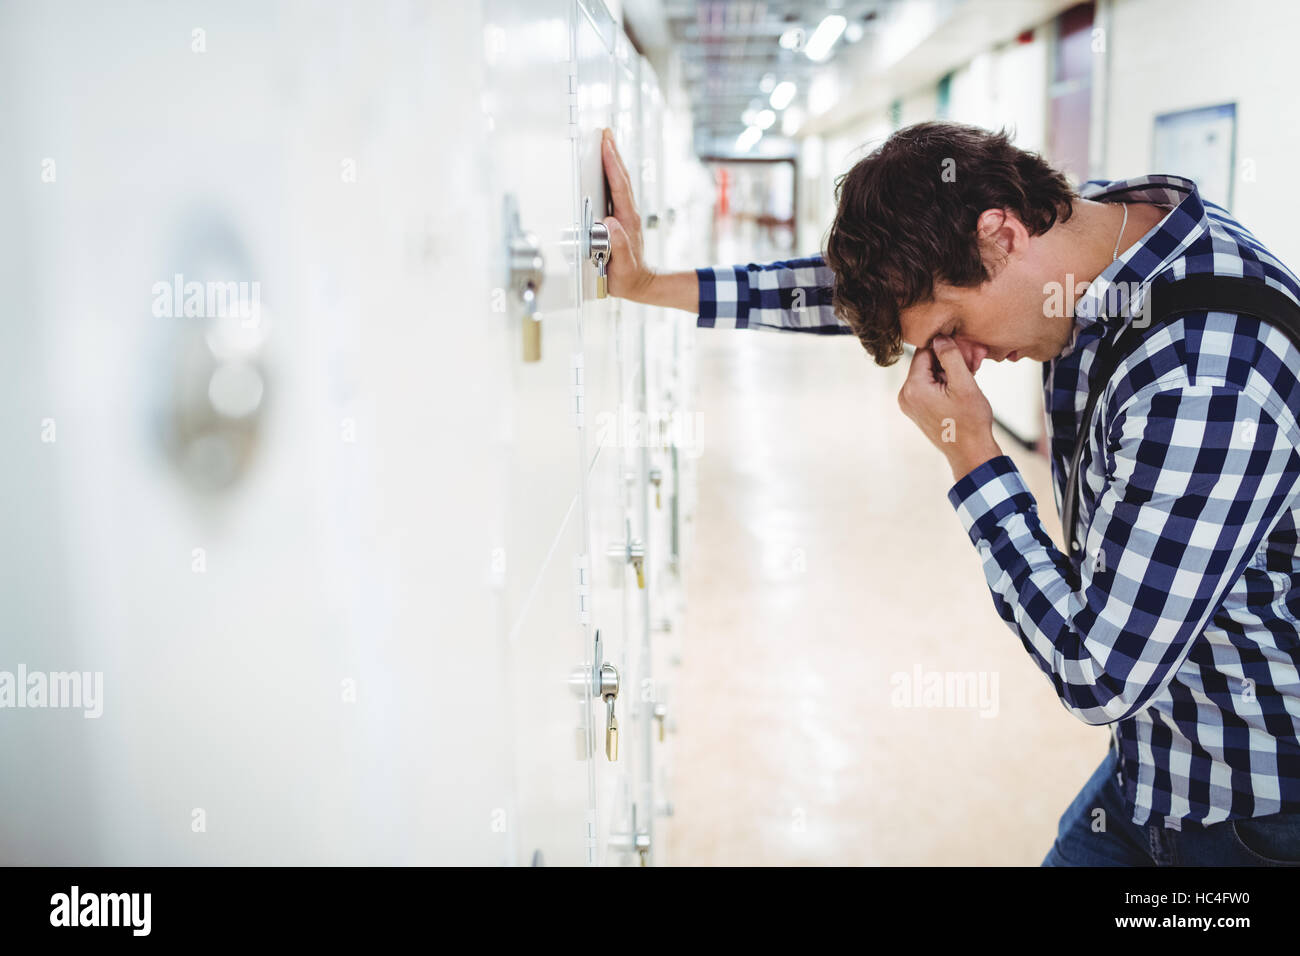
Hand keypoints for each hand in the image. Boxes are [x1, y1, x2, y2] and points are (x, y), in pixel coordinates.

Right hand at [600, 128, 654, 300]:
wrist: (640, 284)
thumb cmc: (628, 277)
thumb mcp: (622, 266)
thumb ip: (617, 246)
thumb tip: (609, 222)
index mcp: (627, 220)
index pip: (619, 187)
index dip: (612, 165)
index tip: (605, 145)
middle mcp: (628, 213)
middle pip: (620, 177)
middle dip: (612, 153)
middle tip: (604, 132)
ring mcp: (626, 213)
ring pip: (619, 180)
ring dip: (612, 159)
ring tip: (605, 140)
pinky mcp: (621, 216)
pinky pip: (616, 188)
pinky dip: (611, 173)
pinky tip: (605, 166)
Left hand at [898, 335, 1001, 480]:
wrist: (970, 453)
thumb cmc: (970, 422)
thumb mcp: (964, 384)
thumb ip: (951, 357)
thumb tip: (940, 337)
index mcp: (913, 388)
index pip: (925, 352)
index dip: (947, 346)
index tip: (967, 347)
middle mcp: (906, 395)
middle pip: (928, 363)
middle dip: (952, 358)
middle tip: (976, 358)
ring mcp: (911, 404)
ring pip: (931, 374)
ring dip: (952, 369)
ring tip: (974, 369)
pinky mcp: (918, 409)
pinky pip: (931, 386)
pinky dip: (947, 381)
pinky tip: (965, 380)